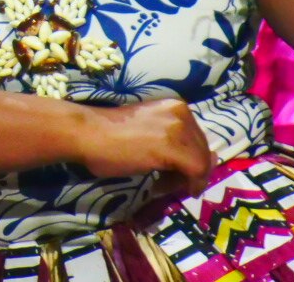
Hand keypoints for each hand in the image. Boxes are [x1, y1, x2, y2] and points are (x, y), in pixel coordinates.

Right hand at [77, 98, 212, 195]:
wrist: (86, 133)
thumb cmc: (107, 135)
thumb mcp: (149, 132)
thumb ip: (174, 142)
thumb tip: (207, 160)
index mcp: (176, 106)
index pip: (198, 139)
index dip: (190, 160)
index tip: (175, 174)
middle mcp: (182, 113)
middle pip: (203, 151)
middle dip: (189, 172)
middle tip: (167, 184)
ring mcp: (179, 128)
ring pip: (201, 163)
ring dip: (185, 179)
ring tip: (161, 185)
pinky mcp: (173, 147)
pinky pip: (195, 172)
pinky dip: (186, 184)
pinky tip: (162, 187)